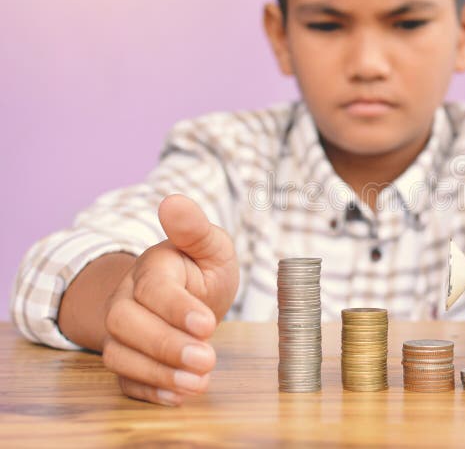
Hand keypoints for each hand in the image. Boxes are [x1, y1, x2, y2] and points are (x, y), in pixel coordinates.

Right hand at [102, 194, 238, 405]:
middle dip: (166, 345)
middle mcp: (127, 299)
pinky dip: (149, 392)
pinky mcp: (127, 358)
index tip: (207, 324)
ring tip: (199, 383)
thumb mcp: (211, 245)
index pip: (152, 288)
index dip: (176, 308)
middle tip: (207, 360)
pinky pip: (125, 380)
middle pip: (127, 324)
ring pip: (121, 356)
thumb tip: (173, 201)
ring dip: (159, 374)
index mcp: (151, 268)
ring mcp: (121, 331)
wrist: (184, 292)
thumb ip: (195, 229)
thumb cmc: (201, 267)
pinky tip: (180, 397)